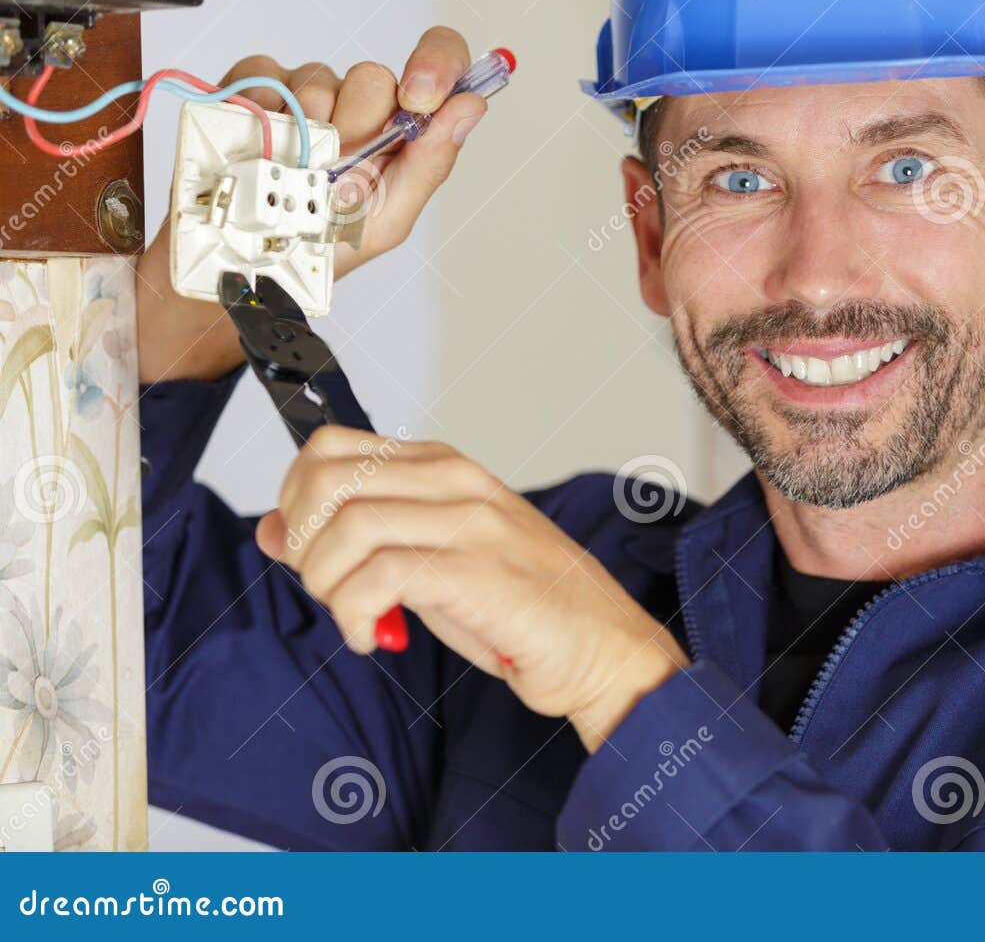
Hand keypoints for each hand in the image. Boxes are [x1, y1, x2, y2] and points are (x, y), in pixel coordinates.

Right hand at [135, 26, 486, 383]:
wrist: (240, 264)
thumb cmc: (321, 248)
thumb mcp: (386, 220)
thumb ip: (431, 162)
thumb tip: (470, 107)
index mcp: (400, 131)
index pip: (440, 65)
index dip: (437, 65)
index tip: (419, 98)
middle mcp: (360, 104)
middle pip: (374, 75)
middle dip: (359, 124)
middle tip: (337, 166)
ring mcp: (307, 91)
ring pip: (319, 76)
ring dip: (308, 128)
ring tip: (293, 168)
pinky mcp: (256, 84)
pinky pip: (264, 71)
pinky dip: (263, 109)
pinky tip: (261, 143)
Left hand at [255, 426, 689, 750]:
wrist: (601, 646)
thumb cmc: (520, 607)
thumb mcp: (428, 563)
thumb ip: (358, 541)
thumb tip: (274, 529)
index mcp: (445, 468)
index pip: (331, 447)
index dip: (295, 500)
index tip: (309, 551)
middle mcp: (456, 483)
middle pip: (326, 478)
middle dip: (303, 543)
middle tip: (328, 588)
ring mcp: (469, 523)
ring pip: (346, 526)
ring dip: (327, 585)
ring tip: (354, 618)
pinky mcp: (475, 571)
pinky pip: (378, 576)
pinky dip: (355, 616)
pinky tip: (375, 637)